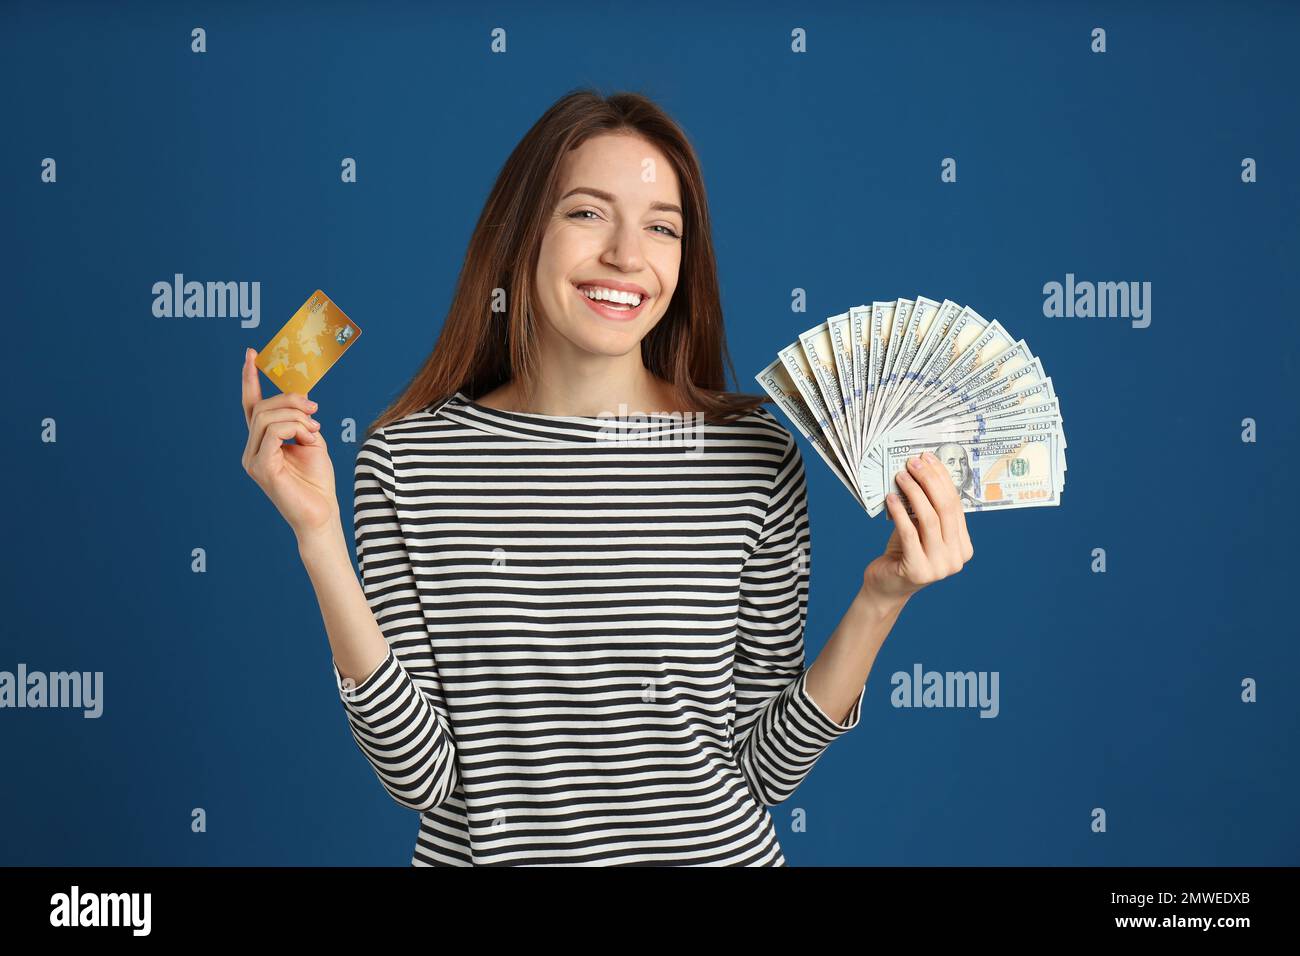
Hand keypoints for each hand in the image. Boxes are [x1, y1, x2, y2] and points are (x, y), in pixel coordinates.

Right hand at [240, 348, 339, 539]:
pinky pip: (273, 433)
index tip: (251, 353)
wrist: (322, 514)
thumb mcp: (312, 441)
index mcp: (262, 442)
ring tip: (314, 430)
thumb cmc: (318, 482)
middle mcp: (252, 449)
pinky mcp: (260, 468)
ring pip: (267, 417)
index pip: (252, 406)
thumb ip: (301, 421)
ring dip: (297, 416)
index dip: (250, 379)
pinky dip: (294, 429)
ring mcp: (252, 459)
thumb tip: (300, 401)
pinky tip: (308, 438)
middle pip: (263, 408)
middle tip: (315, 409)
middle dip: (291, 400)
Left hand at [863, 451, 974, 601]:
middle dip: (929, 481)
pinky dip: (900, 512)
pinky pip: (910, 533)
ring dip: (914, 492)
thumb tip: (921, 470)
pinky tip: (890, 498)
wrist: (885, 587)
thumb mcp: (919, 529)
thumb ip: (926, 508)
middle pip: (945, 509)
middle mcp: (956, 558)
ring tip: (900, 476)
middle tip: (913, 463)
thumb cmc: (903, 553)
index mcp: (964, 546)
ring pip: (929, 519)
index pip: (955, 505)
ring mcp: (940, 567)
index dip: (942, 479)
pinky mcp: (918, 570)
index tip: (927, 458)